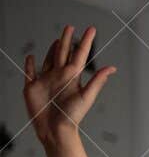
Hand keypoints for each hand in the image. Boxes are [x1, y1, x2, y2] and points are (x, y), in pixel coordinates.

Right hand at [23, 26, 115, 140]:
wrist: (55, 129)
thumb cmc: (72, 116)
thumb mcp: (86, 97)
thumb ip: (97, 81)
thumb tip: (112, 68)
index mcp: (72, 77)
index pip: (79, 55)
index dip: (85, 42)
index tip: (91, 29)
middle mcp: (59, 76)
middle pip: (63, 53)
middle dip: (67, 40)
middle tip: (71, 27)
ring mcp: (45, 80)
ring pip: (49, 59)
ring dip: (52, 49)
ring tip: (58, 40)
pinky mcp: (32, 86)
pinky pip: (30, 72)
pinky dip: (29, 64)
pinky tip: (31, 57)